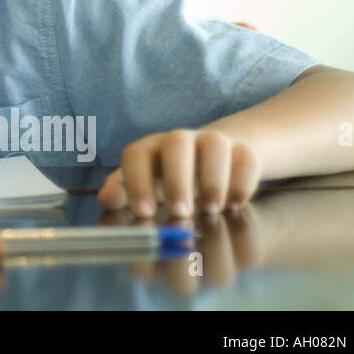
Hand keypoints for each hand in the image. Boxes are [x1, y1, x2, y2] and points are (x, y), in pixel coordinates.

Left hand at [97, 128, 261, 217]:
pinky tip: (234, 205)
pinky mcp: (242, 150)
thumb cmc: (168, 180)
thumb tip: (107, 199)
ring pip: (215, 145)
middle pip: (176, 143)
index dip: (137, 181)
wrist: (212, 162)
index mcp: (149, 149)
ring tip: (210, 210)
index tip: (144, 212)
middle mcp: (179, 140)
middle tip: (179, 214)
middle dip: (177, 180)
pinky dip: (242, 183)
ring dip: (213, 181)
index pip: (136, 154)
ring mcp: (213, 141)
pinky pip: (246, 158)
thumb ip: (122, 193)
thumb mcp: (143, 187)